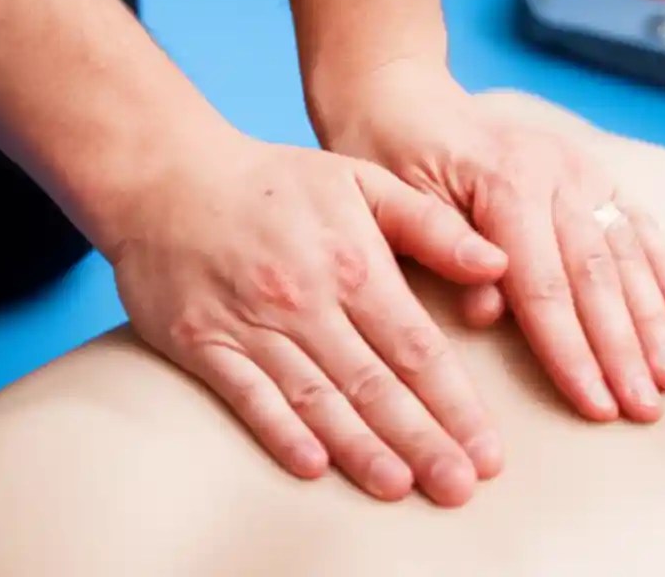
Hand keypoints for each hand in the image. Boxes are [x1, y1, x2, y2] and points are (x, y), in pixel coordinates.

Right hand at [108, 133, 508, 505]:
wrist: (166, 176)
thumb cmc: (276, 182)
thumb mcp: (362, 181)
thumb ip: (431, 226)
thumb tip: (498, 262)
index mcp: (353, 264)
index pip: (417, 348)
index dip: (456, 403)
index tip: (487, 451)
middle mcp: (307, 301)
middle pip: (374, 384)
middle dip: (422, 441)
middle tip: (459, 488)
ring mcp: (252, 325)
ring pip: (317, 399)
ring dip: (361, 448)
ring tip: (400, 487)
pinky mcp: (204, 344)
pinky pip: (248, 396)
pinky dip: (279, 432)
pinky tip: (313, 466)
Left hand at [317, 64, 664, 422]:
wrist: (403, 100)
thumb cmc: (392, 158)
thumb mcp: (398, 204)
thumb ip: (446, 254)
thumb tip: (491, 314)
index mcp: (506, 184)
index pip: (544, 288)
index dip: (572, 352)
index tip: (596, 405)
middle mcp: (556, 174)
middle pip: (595, 278)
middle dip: (623, 350)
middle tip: (645, 409)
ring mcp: (580, 169)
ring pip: (624, 254)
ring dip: (650, 319)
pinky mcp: (592, 170)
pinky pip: (635, 219)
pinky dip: (659, 261)